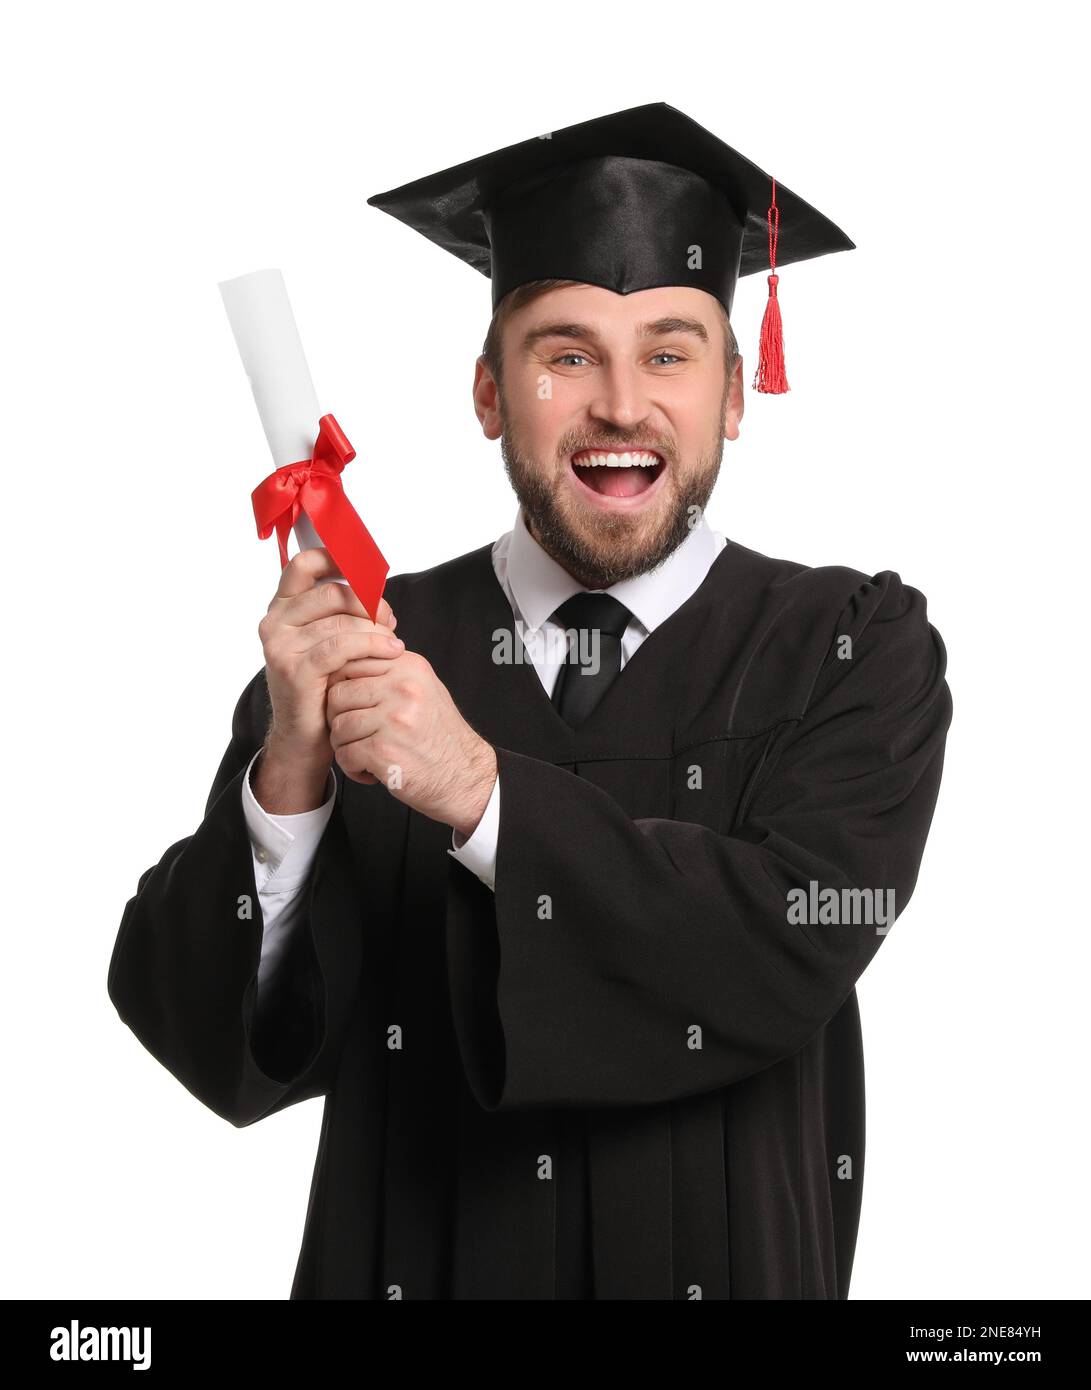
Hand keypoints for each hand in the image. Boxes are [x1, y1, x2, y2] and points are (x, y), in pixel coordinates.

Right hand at [257, 547, 402, 772]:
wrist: (305, 737)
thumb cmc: (323, 686)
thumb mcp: (330, 642)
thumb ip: (343, 614)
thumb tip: (377, 591)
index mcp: (282, 609)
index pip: (303, 565)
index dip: (336, 559)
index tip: (367, 569)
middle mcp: (275, 623)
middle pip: (332, 592)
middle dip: (369, 602)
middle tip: (390, 619)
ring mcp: (281, 646)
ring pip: (342, 620)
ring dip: (376, 628)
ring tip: (394, 641)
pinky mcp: (294, 669)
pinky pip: (343, 646)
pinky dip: (373, 644)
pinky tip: (391, 651)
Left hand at [325, 649, 497, 836]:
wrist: (465, 776)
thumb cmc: (440, 736)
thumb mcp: (424, 689)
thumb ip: (390, 672)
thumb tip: (343, 664)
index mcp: (410, 667)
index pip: (352, 662)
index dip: (342, 687)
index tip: (354, 706)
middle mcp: (403, 688)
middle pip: (338, 694)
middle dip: (338, 718)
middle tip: (356, 734)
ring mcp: (394, 719)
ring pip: (338, 726)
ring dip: (344, 745)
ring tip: (364, 753)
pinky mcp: (384, 750)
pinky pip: (345, 754)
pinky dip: (351, 767)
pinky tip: (370, 770)